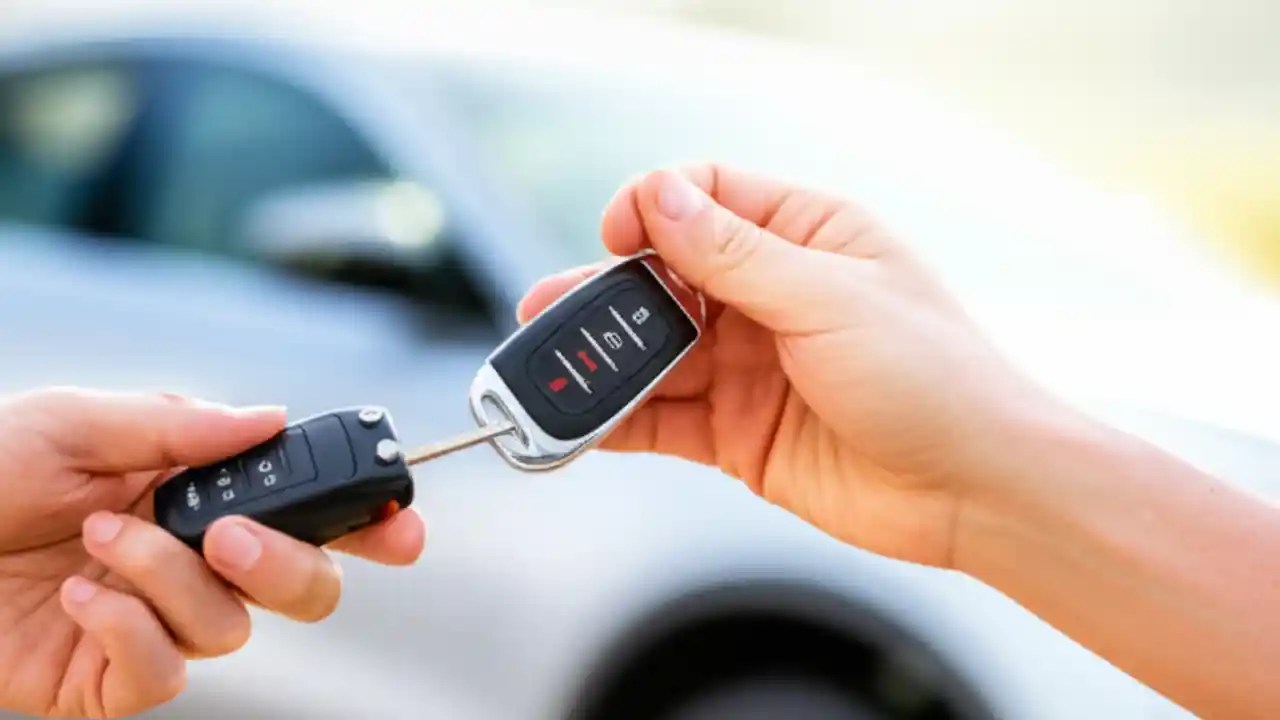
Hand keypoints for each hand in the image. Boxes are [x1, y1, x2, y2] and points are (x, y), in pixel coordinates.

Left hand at [0, 389, 425, 717]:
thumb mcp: (77, 423)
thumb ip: (178, 425)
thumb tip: (270, 418)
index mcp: (200, 494)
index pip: (308, 510)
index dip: (368, 519)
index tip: (401, 521)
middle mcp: (193, 561)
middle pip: (305, 587)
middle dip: (288, 564)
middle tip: (226, 535)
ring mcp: (156, 622)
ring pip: (232, 627)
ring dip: (168, 580)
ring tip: (96, 539)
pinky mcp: (110, 679)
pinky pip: (163, 674)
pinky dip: (127, 633)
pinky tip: (75, 598)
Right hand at [519, 166, 1065, 567]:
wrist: (978, 490)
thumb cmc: (936, 378)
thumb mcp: (831, 298)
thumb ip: (736, 255)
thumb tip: (658, 198)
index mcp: (807, 236)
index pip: (705, 198)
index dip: (651, 208)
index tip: (615, 236)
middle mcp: (772, 295)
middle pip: (665, 279)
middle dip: (605, 295)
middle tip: (547, 312)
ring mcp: (751, 365)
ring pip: (655, 353)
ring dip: (602, 362)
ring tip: (545, 374)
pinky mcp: (739, 432)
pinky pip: (664, 419)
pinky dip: (618, 421)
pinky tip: (579, 423)